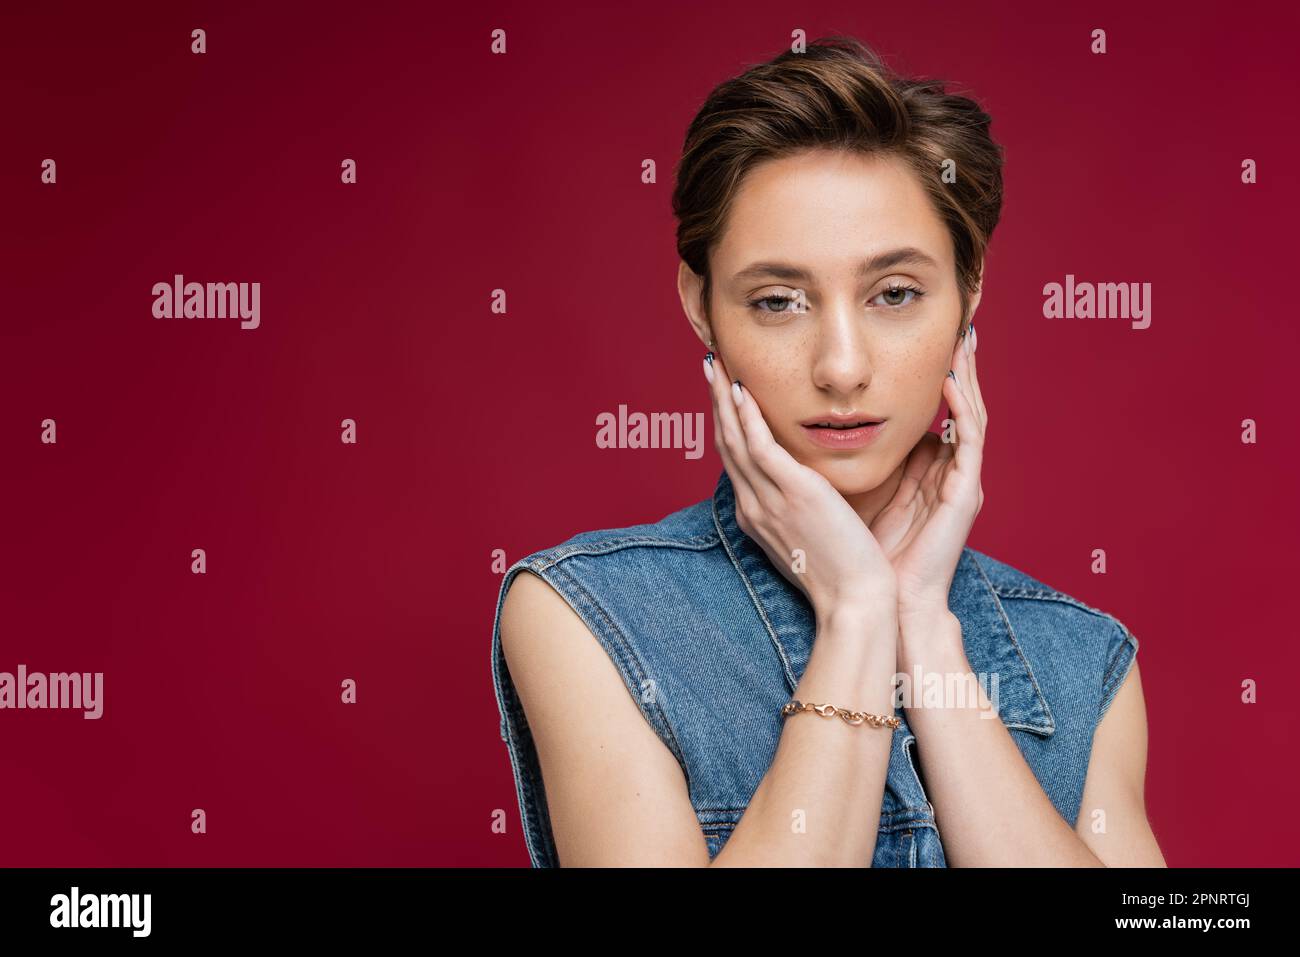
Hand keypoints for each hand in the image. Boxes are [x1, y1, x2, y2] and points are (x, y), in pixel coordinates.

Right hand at [703, 349, 897, 621]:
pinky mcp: (794, 494)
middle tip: (711, 367)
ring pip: (735, 440)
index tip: (725, 393)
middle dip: (717, 403)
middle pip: (726, 444)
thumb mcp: (810, 538)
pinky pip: (760, 447)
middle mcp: (754, 506)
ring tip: (718, 366)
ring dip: (725, 399)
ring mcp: (769, 500)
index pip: (735, 460)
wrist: (855, 602)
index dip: (726, 423)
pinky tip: (743, 391)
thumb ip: (799, 509)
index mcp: (757, 515)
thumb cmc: (843, 576)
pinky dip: (747, 417)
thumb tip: (804, 488)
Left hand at [868, 323, 986, 620]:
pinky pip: (970, 440)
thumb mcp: (859, 494)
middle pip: (959, 406)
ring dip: (966, 376)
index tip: (930, 341)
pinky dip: (961, 408)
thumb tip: (827, 425)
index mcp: (928, 472)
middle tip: (959, 324)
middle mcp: (950, 472)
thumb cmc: (867, 557)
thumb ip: (858, 460)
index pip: (936, 412)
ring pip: (972, 414)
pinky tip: (950, 382)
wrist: (881, 602)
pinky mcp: (965, 494)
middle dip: (959, 366)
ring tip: (962, 339)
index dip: (935, 376)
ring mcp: (961, 482)